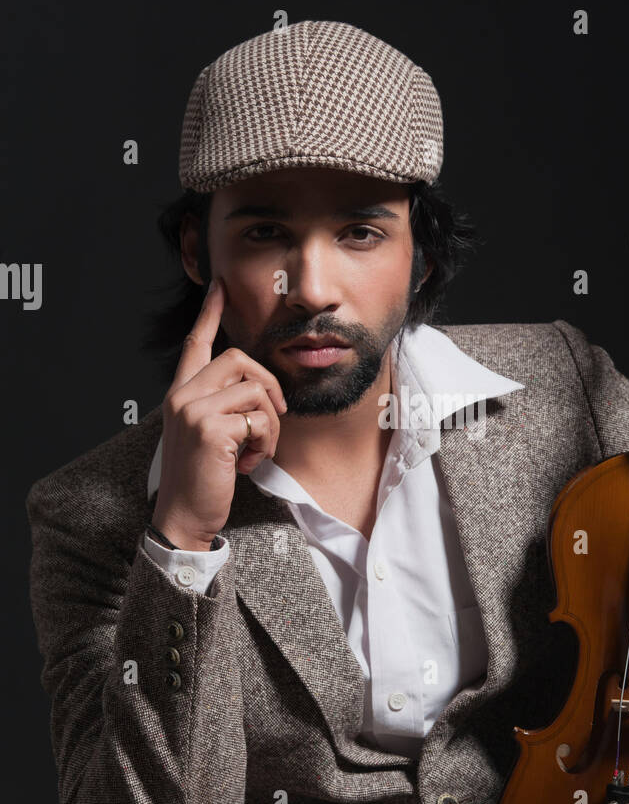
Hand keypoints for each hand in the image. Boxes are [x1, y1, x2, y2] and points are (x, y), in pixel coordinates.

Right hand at [152, 278, 287, 548]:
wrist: (184, 516)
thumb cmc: (202, 479)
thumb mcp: (208, 435)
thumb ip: (222, 407)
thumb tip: (261, 391)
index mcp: (180, 393)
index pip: (196, 343)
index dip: (210, 313)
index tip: (220, 287)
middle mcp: (182, 395)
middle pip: (240, 359)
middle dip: (269, 387)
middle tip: (272, 419)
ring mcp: (194, 410)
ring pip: (257, 390)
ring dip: (270, 425)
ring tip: (255, 450)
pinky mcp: (212, 429)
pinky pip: (261, 419)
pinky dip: (265, 443)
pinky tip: (247, 463)